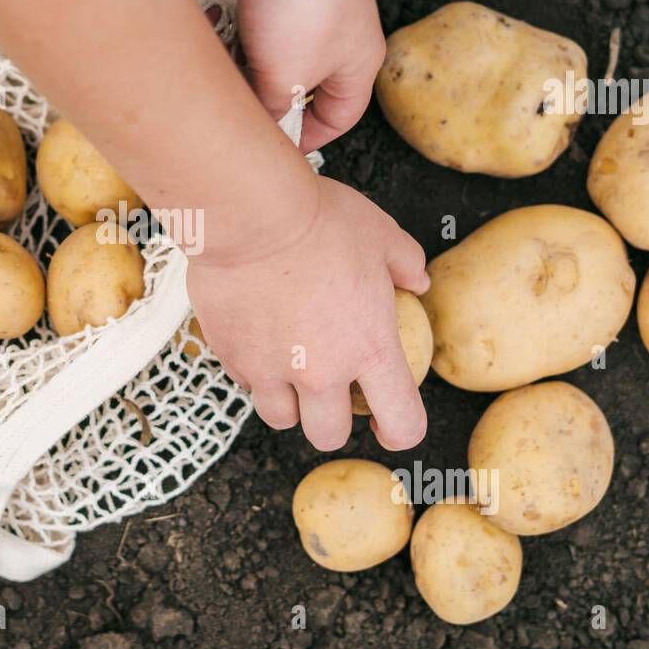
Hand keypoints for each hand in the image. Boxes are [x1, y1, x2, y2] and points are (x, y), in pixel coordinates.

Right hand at [187, 175, 428, 451]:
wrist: (250, 213)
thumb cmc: (317, 220)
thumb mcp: (380, 233)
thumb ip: (406, 262)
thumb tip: (417, 279)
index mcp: (369, 348)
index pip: (401, 423)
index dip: (400, 431)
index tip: (387, 422)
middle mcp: (321, 371)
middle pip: (328, 435)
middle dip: (331, 420)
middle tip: (329, 391)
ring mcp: (271, 368)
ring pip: (280, 419)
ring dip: (287, 402)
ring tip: (287, 368)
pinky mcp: (231, 355)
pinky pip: (245, 381)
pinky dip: (253, 369)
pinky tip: (258, 337)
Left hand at [220, 0, 386, 153]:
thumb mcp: (286, 76)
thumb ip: (273, 110)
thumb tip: (258, 127)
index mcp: (356, 65)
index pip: (340, 117)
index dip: (307, 138)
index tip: (273, 152)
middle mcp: (334, 36)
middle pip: (293, 85)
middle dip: (259, 96)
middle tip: (230, 107)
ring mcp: (301, 6)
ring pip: (262, 51)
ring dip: (236, 57)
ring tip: (217, 60)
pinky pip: (245, 17)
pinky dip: (227, 23)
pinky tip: (212, 23)